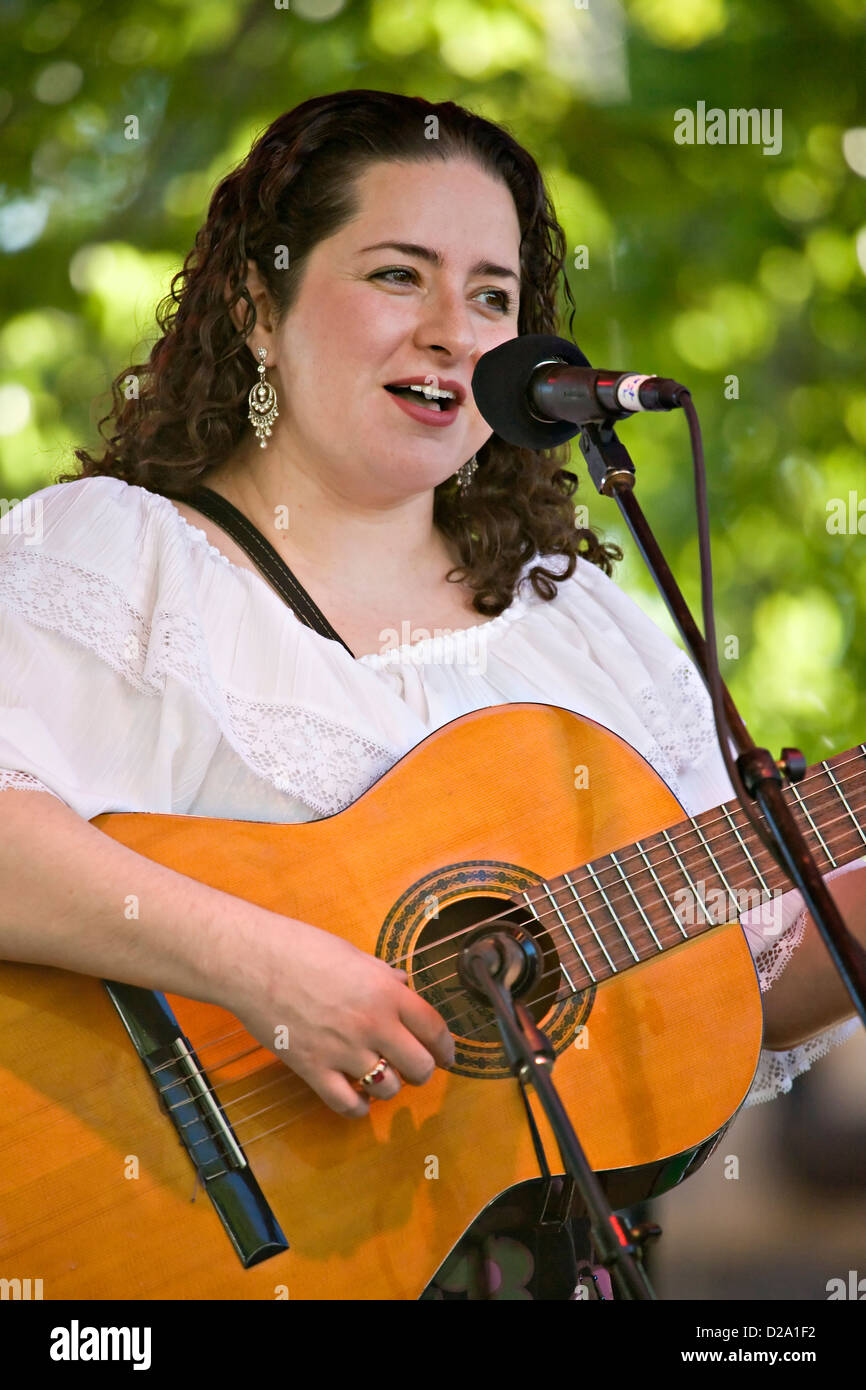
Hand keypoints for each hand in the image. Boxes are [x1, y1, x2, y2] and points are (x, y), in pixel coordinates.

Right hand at [223, 911, 454, 1116]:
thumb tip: (403, 985)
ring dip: (389, 1087)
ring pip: (388, 1090)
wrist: (252, 961)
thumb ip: (383, 975)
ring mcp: (343, 1051)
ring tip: (379, 1076)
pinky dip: (357, 1106)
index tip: (446, 1055)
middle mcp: (372, 1025)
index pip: (434, 1029)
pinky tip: (356, 1096)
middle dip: (421, 1070)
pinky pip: (347, 1105)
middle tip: (413, 1066)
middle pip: (420, 1067)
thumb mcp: (354, 954)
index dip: (446, 1047)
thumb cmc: (300, 949)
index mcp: (386, 992)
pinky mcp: (313, 1070)